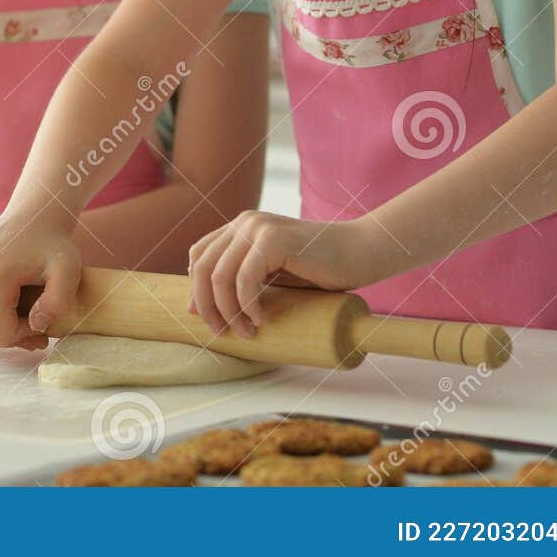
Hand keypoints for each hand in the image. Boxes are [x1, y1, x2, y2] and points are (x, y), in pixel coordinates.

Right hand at [0, 209, 81, 350]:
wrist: (32, 216)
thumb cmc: (53, 244)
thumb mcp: (69, 271)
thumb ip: (59, 303)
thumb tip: (36, 326)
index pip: (0, 337)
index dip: (24, 335)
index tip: (40, 318)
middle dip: (10, 332)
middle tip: (33, 319)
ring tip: (18, 310)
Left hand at [188, 211, 384, 338]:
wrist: (362, 252)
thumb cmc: (321, 269)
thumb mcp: (274, 273)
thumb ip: (245, 277)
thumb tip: (204, 306)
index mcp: (241, 227)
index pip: (200, 255)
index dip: (195, 288)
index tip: (204, 318)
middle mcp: (245, 222)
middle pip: (204, 268)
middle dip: (207, 306)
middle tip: (222, 333)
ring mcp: (258, 227)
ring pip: (220, 276)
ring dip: (228, 311)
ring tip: (247, 332)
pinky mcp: (275, 239)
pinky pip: (245, 278)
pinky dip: (248, 304)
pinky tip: (261, 319)